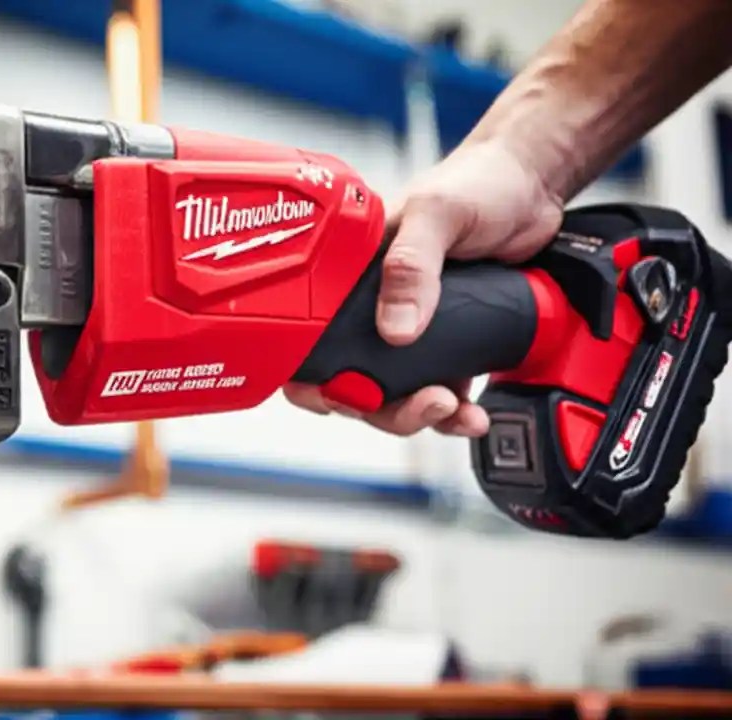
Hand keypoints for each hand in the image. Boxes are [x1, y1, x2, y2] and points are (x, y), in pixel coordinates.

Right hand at [284, 139, 564, 436]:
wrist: (534, 184)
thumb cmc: (477, 181)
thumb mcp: (438, 213)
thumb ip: (412, 266)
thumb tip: (393, 330)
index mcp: (351, 275)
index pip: (310, 335)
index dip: (310, 377)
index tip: (334, 398)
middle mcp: (372, 306)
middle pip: (352, 381)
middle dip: (383, 407)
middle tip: (425, 403)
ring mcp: (410, 327)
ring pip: (394, 395)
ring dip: (420, 416)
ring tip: (454, 411)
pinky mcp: (448, 342)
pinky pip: (438, 391)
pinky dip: (453, 413)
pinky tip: (473, 413)